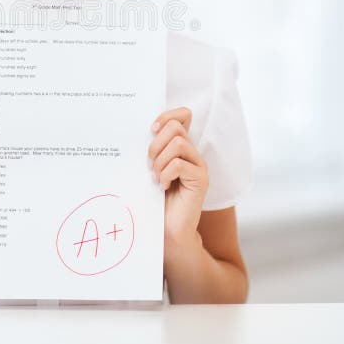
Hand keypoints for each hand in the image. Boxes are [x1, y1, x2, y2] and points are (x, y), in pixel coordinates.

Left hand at [147, 107, 208, 247]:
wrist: (165, 229)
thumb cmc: (155, 198)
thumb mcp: (150, 168)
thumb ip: (151, 149)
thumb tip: (142, 130)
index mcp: (181, 146)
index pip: (183, 114)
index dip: (167, 115)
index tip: (151, 129)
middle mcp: (192, 152)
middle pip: (175, 127)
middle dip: (155, 144)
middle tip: (149, 165)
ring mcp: (199, 165)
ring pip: (178, 143)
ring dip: (160, 160)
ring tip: (156, 177)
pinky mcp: (201, 180)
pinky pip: (179, 164)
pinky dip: (165, 174)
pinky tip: (163, 186)